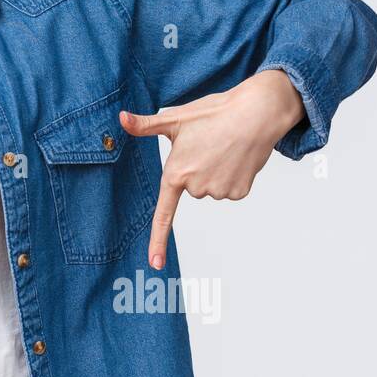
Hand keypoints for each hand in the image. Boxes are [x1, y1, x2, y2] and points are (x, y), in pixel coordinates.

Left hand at [119, 69, 304, 270]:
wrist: (256, 113)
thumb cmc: (213, 112)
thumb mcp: (175, 119)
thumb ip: (145, 125)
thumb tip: (121, 119)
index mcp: (176, 173)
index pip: (164, 213)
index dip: (158, 240)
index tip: (155, 264)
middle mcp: (197, 187)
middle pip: (191, 189)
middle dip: (197, 170)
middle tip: (207, 147)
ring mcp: (220, 192)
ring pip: (211, 189)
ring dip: (215, 172)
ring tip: (223, 148)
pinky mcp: (240, 192)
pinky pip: (229, 190)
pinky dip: (232, 176)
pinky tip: (236, 157)